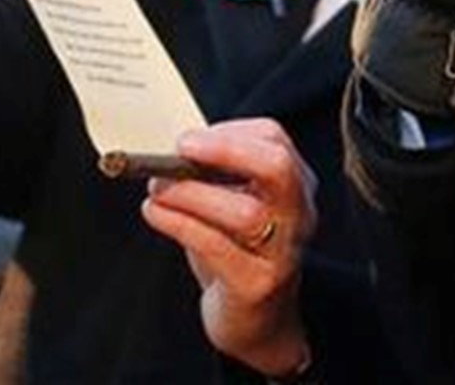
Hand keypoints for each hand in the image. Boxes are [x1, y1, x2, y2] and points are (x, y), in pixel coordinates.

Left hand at [140, 120, 316, 377]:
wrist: (255, 321)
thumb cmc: (235, 253)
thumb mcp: (231, 205)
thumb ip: (210, 175)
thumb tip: (166, 150)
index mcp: (295, 186)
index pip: (274, 141)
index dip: (228, 133)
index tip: (186, 140)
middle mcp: (298, 215)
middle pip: (278, 168)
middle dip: (227, 151)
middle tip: (182, 148)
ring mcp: (283, 251)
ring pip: (245, 212)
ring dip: (191, 194)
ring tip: (157, 190)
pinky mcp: (258, 285)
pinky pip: (218, 248)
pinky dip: (180, 224)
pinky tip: (155, 214)